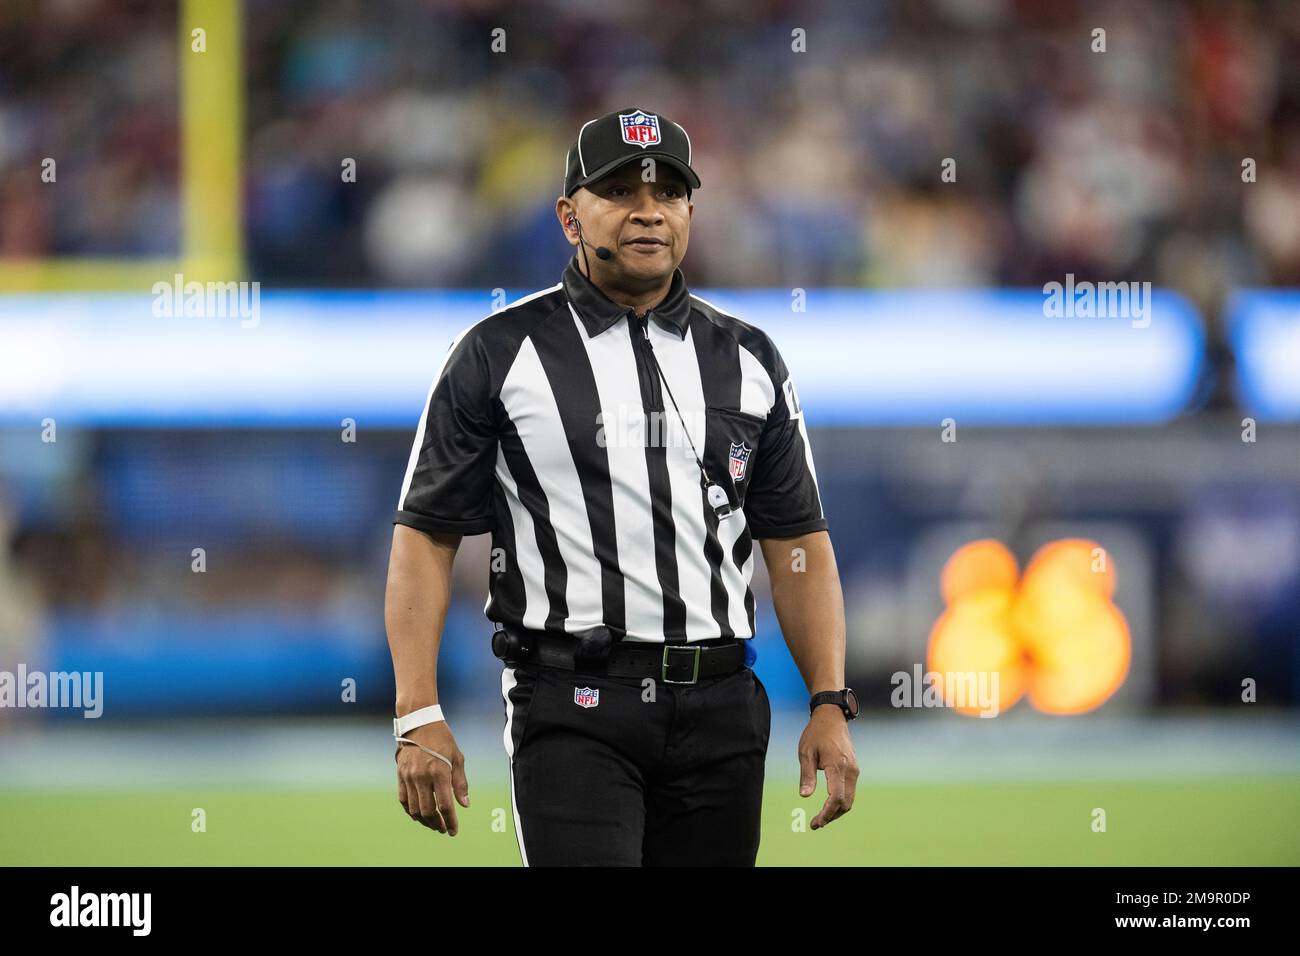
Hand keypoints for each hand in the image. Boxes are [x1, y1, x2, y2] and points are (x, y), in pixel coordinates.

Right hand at [396, 722, 469, 834]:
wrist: (418, 723)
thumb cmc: (442, 739)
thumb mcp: (457, 757)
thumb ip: (460, 782)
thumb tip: (465, 805)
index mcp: (439, 772)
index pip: (445, 805)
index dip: (450, 821)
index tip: (453, 831)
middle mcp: (422, 777)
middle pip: (428, 811)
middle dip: (437, 824)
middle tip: (443, 829)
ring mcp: (409, 777)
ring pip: (414, 809)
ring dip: (424, 821)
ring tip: (433, 824)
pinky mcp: (400, 776)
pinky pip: (403, 800)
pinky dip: (411, 812)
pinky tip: (419, 815)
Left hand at [798, 705, 858, 829]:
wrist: (832, 717)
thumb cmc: (816, 733)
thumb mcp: (805, 752)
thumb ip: (807, 775)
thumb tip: (804, 796)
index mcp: (836, 765)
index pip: (835, 797)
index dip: (826, 813)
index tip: (815, 823)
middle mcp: (849, 770)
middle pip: (845, 803)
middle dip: (831, 816)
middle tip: (815, 823)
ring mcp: (854, 770)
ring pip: (850, 799)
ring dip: (837, 811)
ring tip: (821, 817)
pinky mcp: (854, 769)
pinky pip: (850, 791)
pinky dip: (841, 802)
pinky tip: (829, 805)